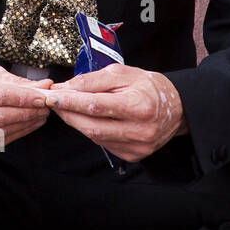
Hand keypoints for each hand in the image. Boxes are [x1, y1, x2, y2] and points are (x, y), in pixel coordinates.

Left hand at [42, 64, 186, 162]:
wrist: (177, 108)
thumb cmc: (149, 87)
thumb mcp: (122, 73)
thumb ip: (92, 80)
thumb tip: (65, 88)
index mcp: (140, 105)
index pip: (96, 105)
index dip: (71, 102)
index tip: (52, 96)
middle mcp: (140, 130)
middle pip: (92, 126)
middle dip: (68, 114)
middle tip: (53, 102)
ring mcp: (137, 146)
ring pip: (95, 137)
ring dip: (76, 123)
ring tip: (67, 109)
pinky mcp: (133, 155)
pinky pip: (103, 144)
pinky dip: (91, 131)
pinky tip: (88, 120)